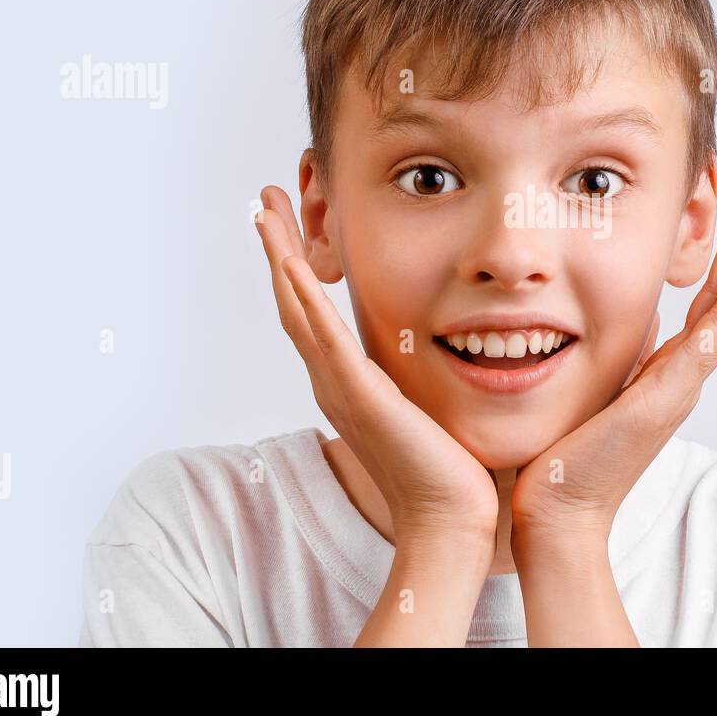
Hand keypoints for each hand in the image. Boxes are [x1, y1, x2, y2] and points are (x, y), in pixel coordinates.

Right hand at [255, 185, 498, 544]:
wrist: (453, 517)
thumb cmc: (450, 468)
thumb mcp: (428, 403)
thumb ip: (421, 374)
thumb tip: (445, 343)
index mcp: (348, 382)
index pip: (312, 311)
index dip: (295, 265)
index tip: (289, 221)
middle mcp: (334, 382)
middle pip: (292, 301)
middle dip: (276, 247)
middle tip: (263, 199)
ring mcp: (341, 388)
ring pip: (297, 309)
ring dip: (279, 256)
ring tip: (264, 211)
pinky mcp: (359, 395)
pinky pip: (323, 338)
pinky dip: (303, 298)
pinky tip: (288, 262)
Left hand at [510, 193, 716, 543]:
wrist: (557, 506)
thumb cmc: (569, 452)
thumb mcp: (601, 385)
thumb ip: (623, 353)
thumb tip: (633, 314)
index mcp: (666, 372)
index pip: (704, 305)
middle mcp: (681, 378)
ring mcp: (677, 391)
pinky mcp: (662, 404)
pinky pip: (703, 353)